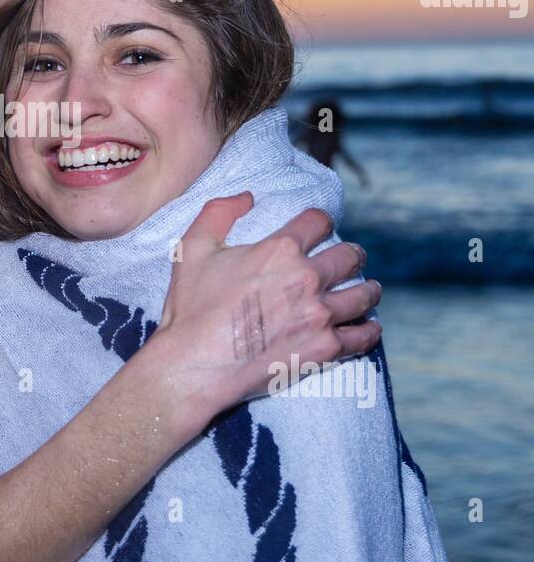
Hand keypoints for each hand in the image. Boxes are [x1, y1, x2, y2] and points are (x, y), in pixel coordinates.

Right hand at [142, 192, 381, 439]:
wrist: (194, 364)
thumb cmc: (191, 307)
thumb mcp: (192, 248)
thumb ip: (219, 212)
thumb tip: (248, 197)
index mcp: (280, 249)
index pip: (319, 221)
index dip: (322, 221)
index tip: (322, 228)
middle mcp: (307, 278)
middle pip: (350, 256)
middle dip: (353, 254)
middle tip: (353, 259)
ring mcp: (319, 315)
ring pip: (363, 295)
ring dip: (369, 289)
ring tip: (369, 290)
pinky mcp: (324, 348)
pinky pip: (362, 337)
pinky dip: (369, 329)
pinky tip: (369, 326)